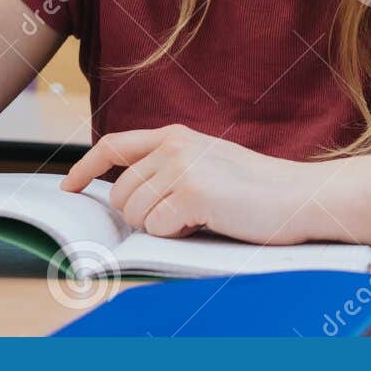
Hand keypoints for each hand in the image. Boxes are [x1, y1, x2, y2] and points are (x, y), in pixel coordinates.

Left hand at [61, 124, 319, 243]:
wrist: (301, 196)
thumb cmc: (260, 189)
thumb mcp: (209, 162)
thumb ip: (170, 166)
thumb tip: (125, 194)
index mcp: (177, 135)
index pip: (113, 145)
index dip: (85, 167)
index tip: (69, 186)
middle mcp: (174, 146)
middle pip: (120, 194)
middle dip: (139, 216)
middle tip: (179, 218)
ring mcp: (182, 168)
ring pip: (134, 213)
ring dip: (159, 226)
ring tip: (198, 217)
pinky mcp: (192, 194)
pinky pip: (156, 228)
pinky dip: (176, 235)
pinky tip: (206, 223)